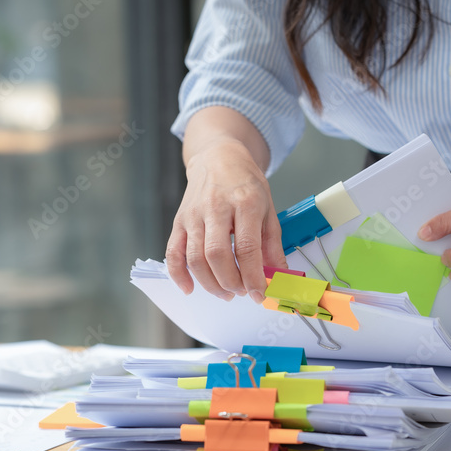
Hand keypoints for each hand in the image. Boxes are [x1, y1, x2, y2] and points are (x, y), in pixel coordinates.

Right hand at [165, 139, 286, 302]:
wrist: (218, 157)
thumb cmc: (245, 182)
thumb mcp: (268, 208)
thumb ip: (272, 244)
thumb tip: (277, 276)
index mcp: (244, 203)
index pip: (247, 248)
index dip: (253, 277)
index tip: (260, 293)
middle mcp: (216, 208)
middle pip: (217, 255)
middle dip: (231, 282)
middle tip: (242, 293)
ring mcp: (194, 215)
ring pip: (195, 258)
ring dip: (210, 284)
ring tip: (226, 292)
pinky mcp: (179, 221)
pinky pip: (173, 252)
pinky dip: (178, 275)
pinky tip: (190, 288)